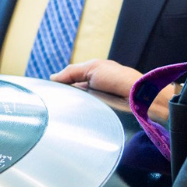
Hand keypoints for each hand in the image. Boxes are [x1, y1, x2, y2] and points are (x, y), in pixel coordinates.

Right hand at [51, 59, 169, 121]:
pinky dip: (78, 117)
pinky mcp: (101, 115)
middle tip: (52, 102)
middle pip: (72, 94)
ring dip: (70, 108)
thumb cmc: (118, 78)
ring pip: (77, 106)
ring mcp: (97, 103)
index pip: (70, 80)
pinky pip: (85, 116)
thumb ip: (71, 72)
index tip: (49, 90)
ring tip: (60, 111)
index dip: (60, 84)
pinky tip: (71, 118)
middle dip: (64, 97)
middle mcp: (94, 89)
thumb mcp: (92, 68)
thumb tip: (53, 78)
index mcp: (92, 76)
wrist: (137, 97)